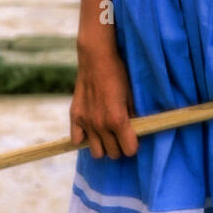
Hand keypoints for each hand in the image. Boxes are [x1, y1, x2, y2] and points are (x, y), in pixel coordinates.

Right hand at [70, 45, 139, 159]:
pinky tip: (91, 128)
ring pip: (96, 152)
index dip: (133, 145)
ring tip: (107, 134)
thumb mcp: (132, 94)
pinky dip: (84, 138)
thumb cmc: (119, 73)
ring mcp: (86, 122)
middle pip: (113, 154)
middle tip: (121, 134)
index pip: (129, 150)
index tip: (133, 137)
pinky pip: (77, 140)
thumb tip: (137, 130)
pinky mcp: (75, 117)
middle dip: (120, 146)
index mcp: (118, 120)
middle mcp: (101, 125)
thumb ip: (134, 116)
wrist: (97, 58)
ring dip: (103, 146)